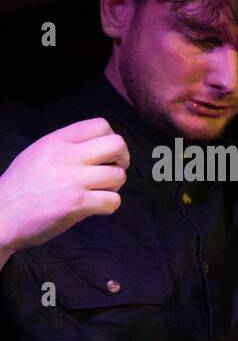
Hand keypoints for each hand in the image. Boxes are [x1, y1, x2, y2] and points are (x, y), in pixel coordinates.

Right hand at [0, 118, 128, 255]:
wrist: (2, 214)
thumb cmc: (22, 186)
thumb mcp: (38, 153)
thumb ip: (66, 146)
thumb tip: (98, 145)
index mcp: (56, 141)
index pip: (100, 125)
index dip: (111, 140)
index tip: (106, 155)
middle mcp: (65, 156)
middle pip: (117, 144)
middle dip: (122, 159)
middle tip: (112, 171)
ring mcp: (72, 180)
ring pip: (118, 175)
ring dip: (115, 186)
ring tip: (98, 192)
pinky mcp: (76, 204)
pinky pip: (113, 201)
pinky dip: (109, 206)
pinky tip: (94, 207)